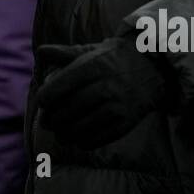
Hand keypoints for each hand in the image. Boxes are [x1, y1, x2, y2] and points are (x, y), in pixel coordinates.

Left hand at [35, 35, 173, 148]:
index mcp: (94, 67)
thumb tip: (41, 52)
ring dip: (65, 134)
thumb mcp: (90, 51)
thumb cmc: (112, 60)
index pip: (61, 87)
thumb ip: (64, 53)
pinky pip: (100, 139)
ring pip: (82, 127)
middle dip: (53, 119)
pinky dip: (84, 142)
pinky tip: (78, 139)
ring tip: (60, 133)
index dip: (46, 98)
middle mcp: (106, 86)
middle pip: (69, 109)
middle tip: (48, 122)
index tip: (43, 102)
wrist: (152, 69)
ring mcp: (118, 106)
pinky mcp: (127, 122)